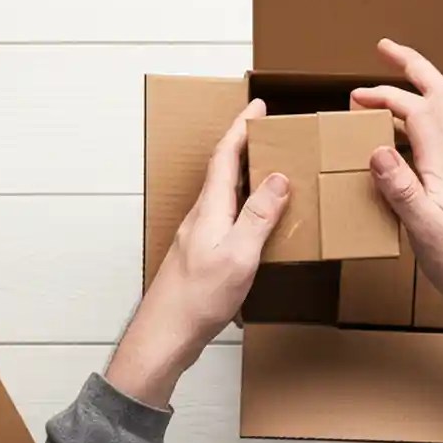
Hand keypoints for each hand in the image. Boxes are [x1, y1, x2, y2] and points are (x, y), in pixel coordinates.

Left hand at [106, 99, 288, 406]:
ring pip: (224, 194)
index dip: (241, 128)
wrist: (165, 336)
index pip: (225, 156)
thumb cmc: (197, 301)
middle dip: (245, 145)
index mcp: (210, 210)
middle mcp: (201, 217)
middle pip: (223, 170)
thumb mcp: (239, 255)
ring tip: (269, 168)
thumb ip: (259, 215)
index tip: (257, 106)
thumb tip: (277, 177)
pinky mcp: (201, 255)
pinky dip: (244, 205)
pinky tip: (256, 219)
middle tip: (268, 132)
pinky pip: (225, 217)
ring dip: (245, 175)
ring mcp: (199, 236)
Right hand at [351, 39, 442, 371]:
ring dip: (421, 87)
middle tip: (385, 48)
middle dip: (412, 65)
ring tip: (396, 81)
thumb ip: (400, 188)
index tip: (354, 98)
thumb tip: (376, 149)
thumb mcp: (425, 228)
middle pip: (440, 93)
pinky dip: (427, 117)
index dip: (385, 94)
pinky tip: (417, 130)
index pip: (417, 108)